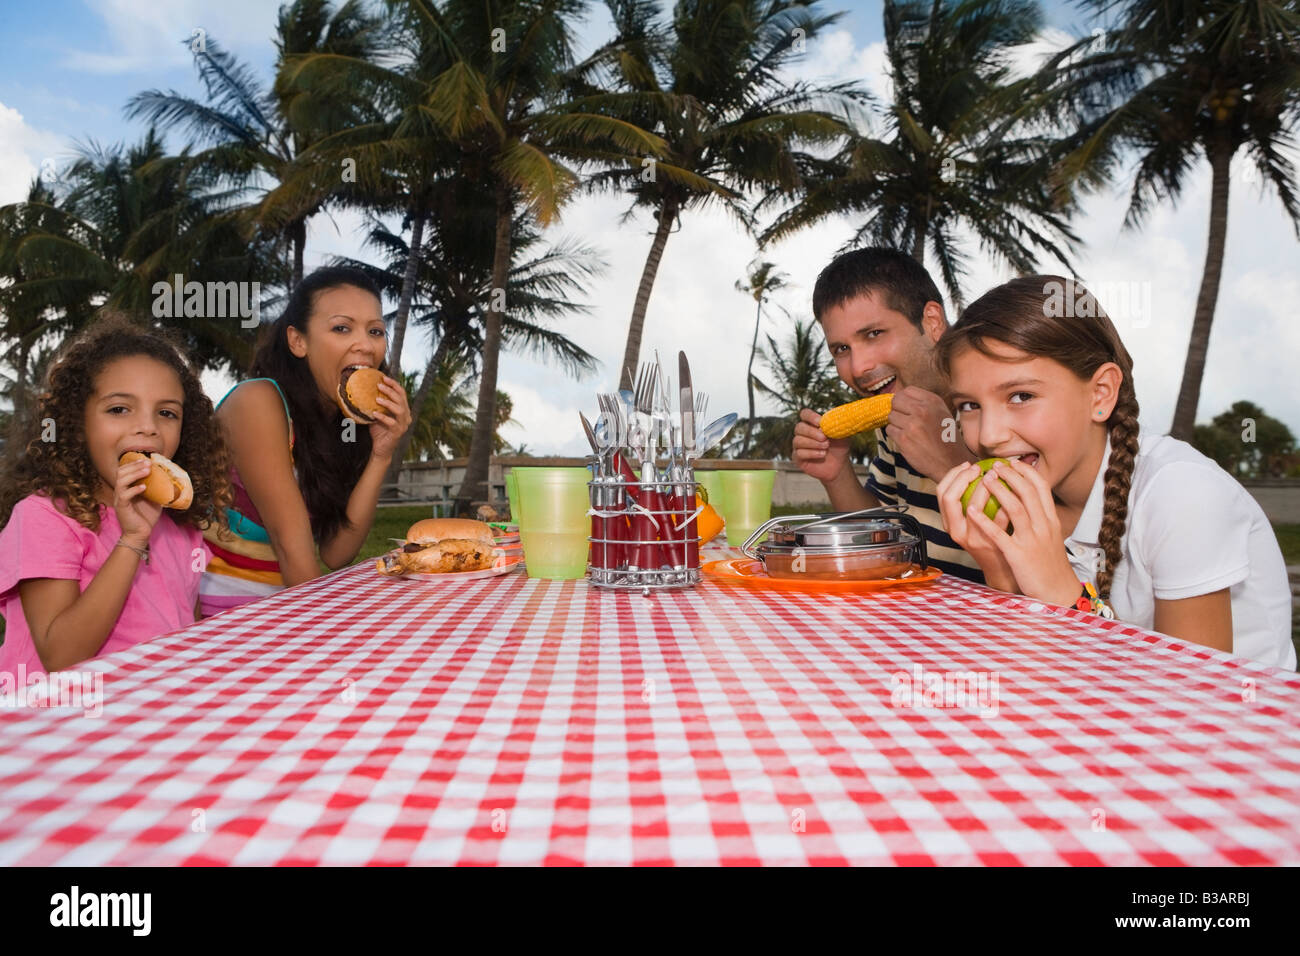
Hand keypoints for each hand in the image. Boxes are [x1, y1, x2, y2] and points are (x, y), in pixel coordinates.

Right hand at [113, 455, 163, 546]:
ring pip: (121, 482)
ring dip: (134, 474)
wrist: (141, 533)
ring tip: (147, 470)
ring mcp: (120, 499)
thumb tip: (170, 478)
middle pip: (121, 473)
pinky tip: (144, 487)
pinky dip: (134, 489)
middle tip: (148, 463)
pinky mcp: (122, 507)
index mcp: (126, 488)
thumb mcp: (154, 499)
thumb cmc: (146, 516)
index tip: (146, 460)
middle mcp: (120, 492)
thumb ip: (156, 488)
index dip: (133, 464)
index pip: (124, 471)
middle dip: (134, 466)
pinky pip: (125, 495)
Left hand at [367, 376, 412, 461]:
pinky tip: (374, 414)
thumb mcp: (377, 415)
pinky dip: (383, 417)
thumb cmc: (379, 431)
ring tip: (377, 398)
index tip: (384, 378)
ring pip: (400, 410)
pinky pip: (392, 423)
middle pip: (402, 400)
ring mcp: (403, 425)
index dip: (394, 385)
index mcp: (403, 410)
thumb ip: (376, 405)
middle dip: (391, 391)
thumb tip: (364, 391)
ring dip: (389, 403)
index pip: (402, 394)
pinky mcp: (398, 432)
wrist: (381, 449)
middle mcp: (406, 416)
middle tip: (379, 385)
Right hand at [793, 408, 851, 483]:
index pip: (805, 414)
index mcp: (812, 423)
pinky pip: (799, 453)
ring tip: (826, 447)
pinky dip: (812, 453)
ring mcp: (799, 445)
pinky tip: (822, 454)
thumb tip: (836, 418)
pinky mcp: (797, 458)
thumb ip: (838, 425)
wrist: (839, 465)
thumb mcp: (842, 434)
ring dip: (813, 443)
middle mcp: (803, 433)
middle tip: (824, 438)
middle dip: (812, 432)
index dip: (810, 417)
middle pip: (799, 427)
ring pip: (798, 440)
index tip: (820, 422)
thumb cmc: (839, 447)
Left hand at [883, 386, 974, 481]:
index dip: (903, 399)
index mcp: (932, 401)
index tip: (906, 408)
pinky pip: (889, 430)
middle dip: (897, 410)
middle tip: (905, 420)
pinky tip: (907, 440)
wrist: (951, 462)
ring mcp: (912, 425)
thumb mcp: (941, 412)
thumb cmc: (946, 437)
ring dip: (896, 424)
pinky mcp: (904, 439)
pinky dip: (895, 435)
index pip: (907, 390)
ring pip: (891, 416)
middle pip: (895, 401)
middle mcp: (922, 410)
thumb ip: (923, 403)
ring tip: (909, 432)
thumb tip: (899, 396)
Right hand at [936, 461, 1018, 592]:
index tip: (970, 465)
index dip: (954, 475)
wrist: (1005, 569)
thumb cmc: (991, 539)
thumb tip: (976, 469)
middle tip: (982, 469)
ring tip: (997, 476)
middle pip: (950, 498)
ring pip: (973, 507)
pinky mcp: (995, 543)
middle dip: (964, 477)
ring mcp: (975, 538)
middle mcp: (957, 532)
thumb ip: (970, 502)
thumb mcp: (972, 524)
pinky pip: (1000, 517)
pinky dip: (1007, 501)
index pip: (941, 493)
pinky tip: (1015, 492)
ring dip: (985, 487)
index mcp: (949, 524)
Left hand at [958, 458, 1079, 606]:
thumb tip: (1026, 499)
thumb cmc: (1049, 563)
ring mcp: (1031, 540)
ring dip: (999, 491)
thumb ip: (1040, 518)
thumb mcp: (1050, 536)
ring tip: (985, 479)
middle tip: (995, 466)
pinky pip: (999, 535)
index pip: (1042, 488)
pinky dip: (985, 521)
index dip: (1027, 472)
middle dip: (1011, 475)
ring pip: (1016, 509)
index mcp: (1051, 520)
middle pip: (1028, 493)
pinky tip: (971, 510)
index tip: (1013, 463)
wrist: (1058, 590)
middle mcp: (1043, 526)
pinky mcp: (1018, 555)